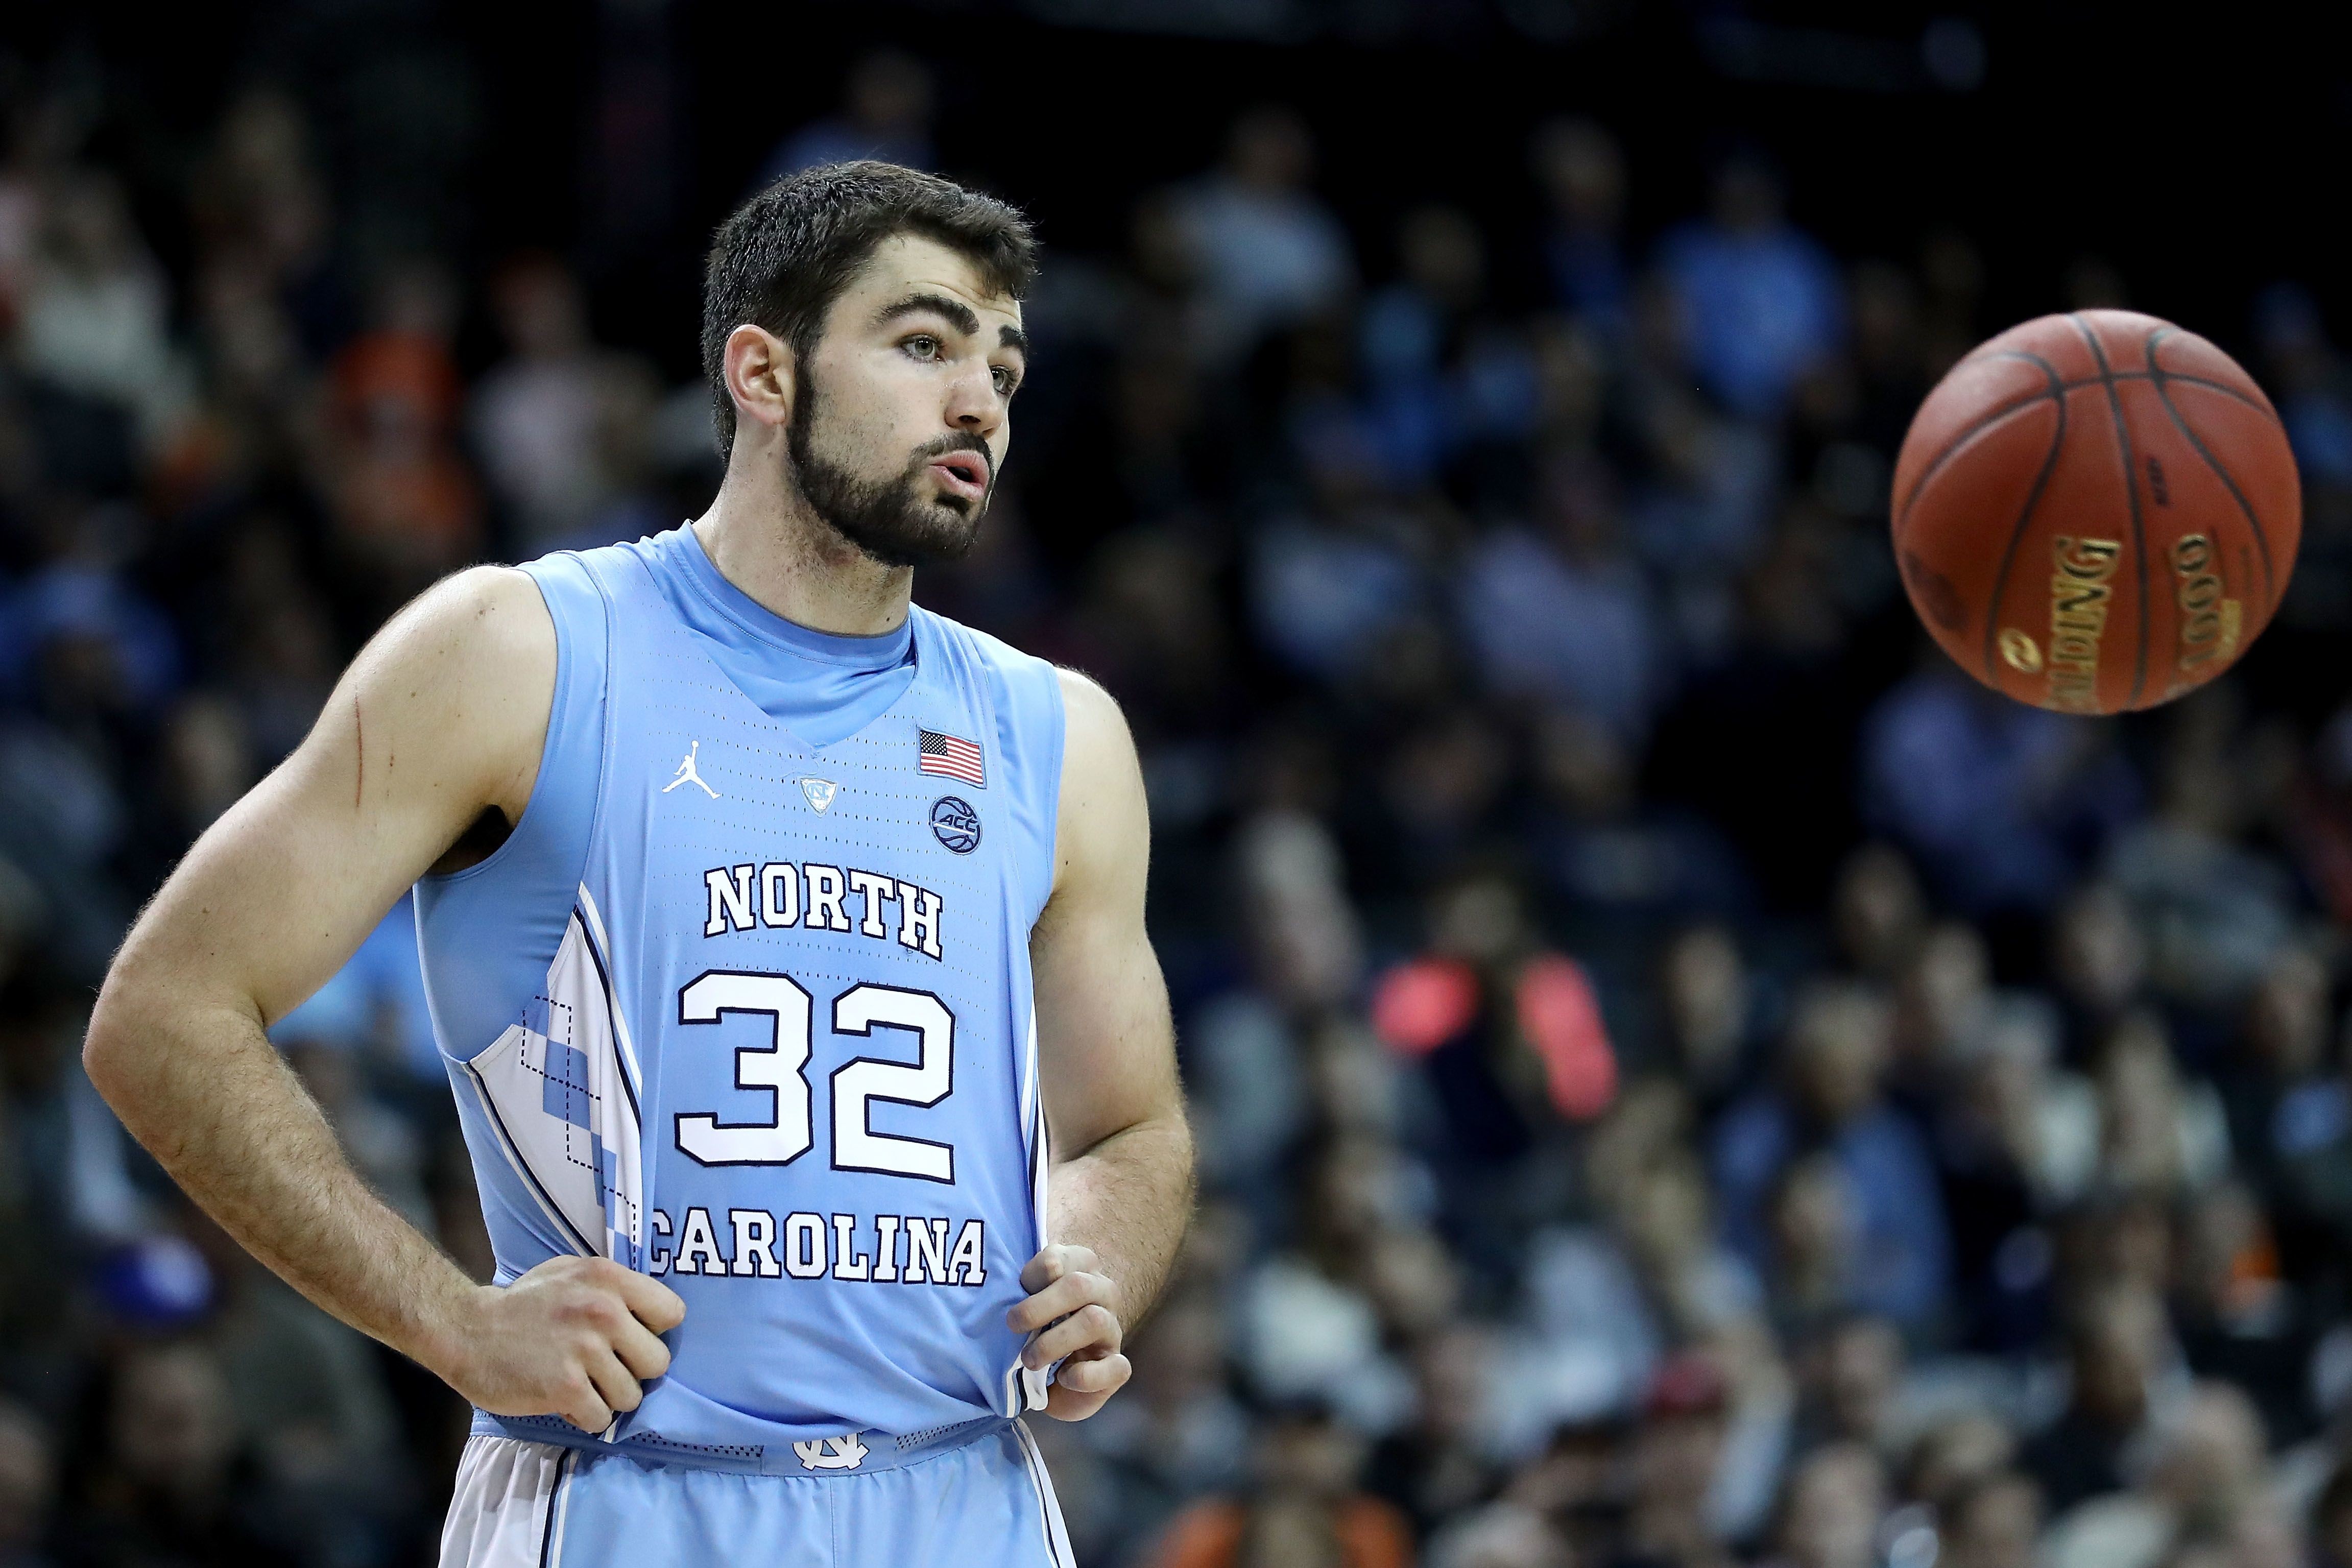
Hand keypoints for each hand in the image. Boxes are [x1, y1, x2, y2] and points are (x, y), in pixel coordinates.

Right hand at [432, 1256, 685, 1432]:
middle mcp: (603, 1311)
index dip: (653, 1331)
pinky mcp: (565, 1387)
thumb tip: (657, 1315)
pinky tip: (566, 1400)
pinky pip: (602, 1418)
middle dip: (633, 1371)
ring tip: (581, 1383)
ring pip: (632, 1396)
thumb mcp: (573, 1273)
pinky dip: (586, 1416)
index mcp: (609, 1278)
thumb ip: (615, 1288)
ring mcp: (585, 1351)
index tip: (631, 1338)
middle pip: (658, 1362)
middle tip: (604, 1368)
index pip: (672, 1313)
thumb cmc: (525, 1302)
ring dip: (608, 1397)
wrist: (467, 1330)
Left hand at [1006, 1243, 1129, 1420]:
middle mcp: (1101, 1294)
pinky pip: (1114, 1367)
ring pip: (1094, 1321)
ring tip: (1030, 1360)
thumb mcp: (1024, 1304)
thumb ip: (1024, 1286)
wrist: (1046, 1379)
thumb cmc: (1034, 1330)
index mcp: (1079, 1270)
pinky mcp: (1116, 1367)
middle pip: (1079, 1286)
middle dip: (1039, 1307)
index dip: (1035, 1273)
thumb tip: (1028, 1276)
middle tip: (1013, 1325)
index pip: (1062, 1258)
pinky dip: (1085, 1375)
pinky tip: (1064, 1378)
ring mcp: (1112, 1329)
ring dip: (1054, 1342)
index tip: (1017, 1289)